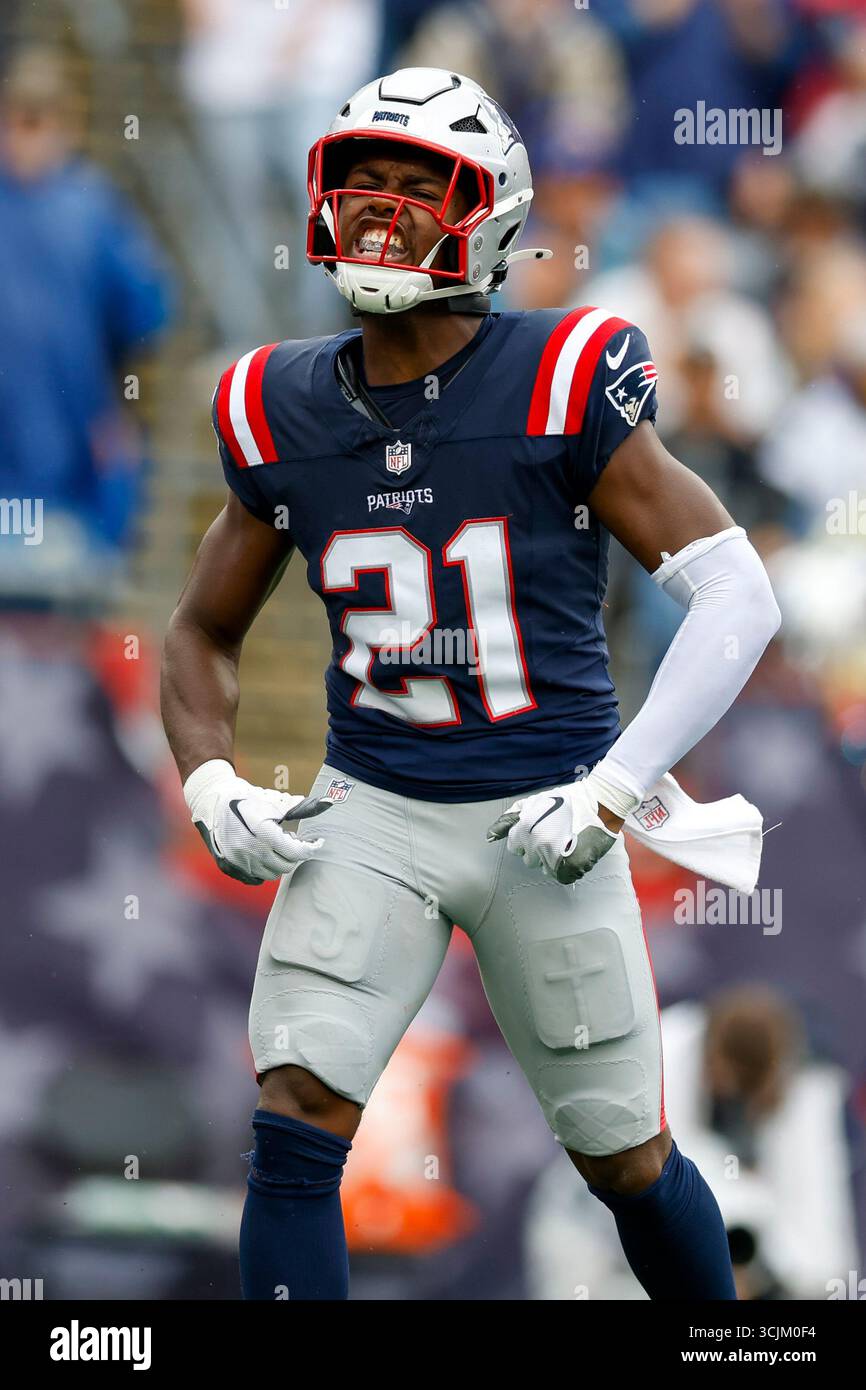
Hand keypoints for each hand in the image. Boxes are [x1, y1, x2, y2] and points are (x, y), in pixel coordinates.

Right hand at [183, 759, 331, 884]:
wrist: (212, 800)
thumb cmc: (247, 798)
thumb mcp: (274, 801)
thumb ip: (302, 807)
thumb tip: (330, 802)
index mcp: (263, 833)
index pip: (296, 853)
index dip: (311, 848)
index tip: (318, 842)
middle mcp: (249, 851)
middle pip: (286, 866)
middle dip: (294, 853)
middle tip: (291, 838)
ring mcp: (237, 861)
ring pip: (272, 875)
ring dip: (279, 862)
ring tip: (275, 845)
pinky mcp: (228, 867)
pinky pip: (255, 879)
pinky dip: (263, 869)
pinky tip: (262, 854)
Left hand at [486, 777, 620, 883]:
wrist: (600, 805)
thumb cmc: (567, 801)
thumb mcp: (533, 803)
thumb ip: (509, 820)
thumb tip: (489, 837)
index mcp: (525, 829)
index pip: (514, 847)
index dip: (526, 840)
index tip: (539, 832)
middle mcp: (536, 844)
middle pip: (528, 859)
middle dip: (538, 850)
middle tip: (555, 835)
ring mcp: (552, 857)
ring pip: (544, 868)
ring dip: (552, 859)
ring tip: (566, 843)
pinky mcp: (569, 868)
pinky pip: (560, 877)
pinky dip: (567, 868)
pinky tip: (574, 852)